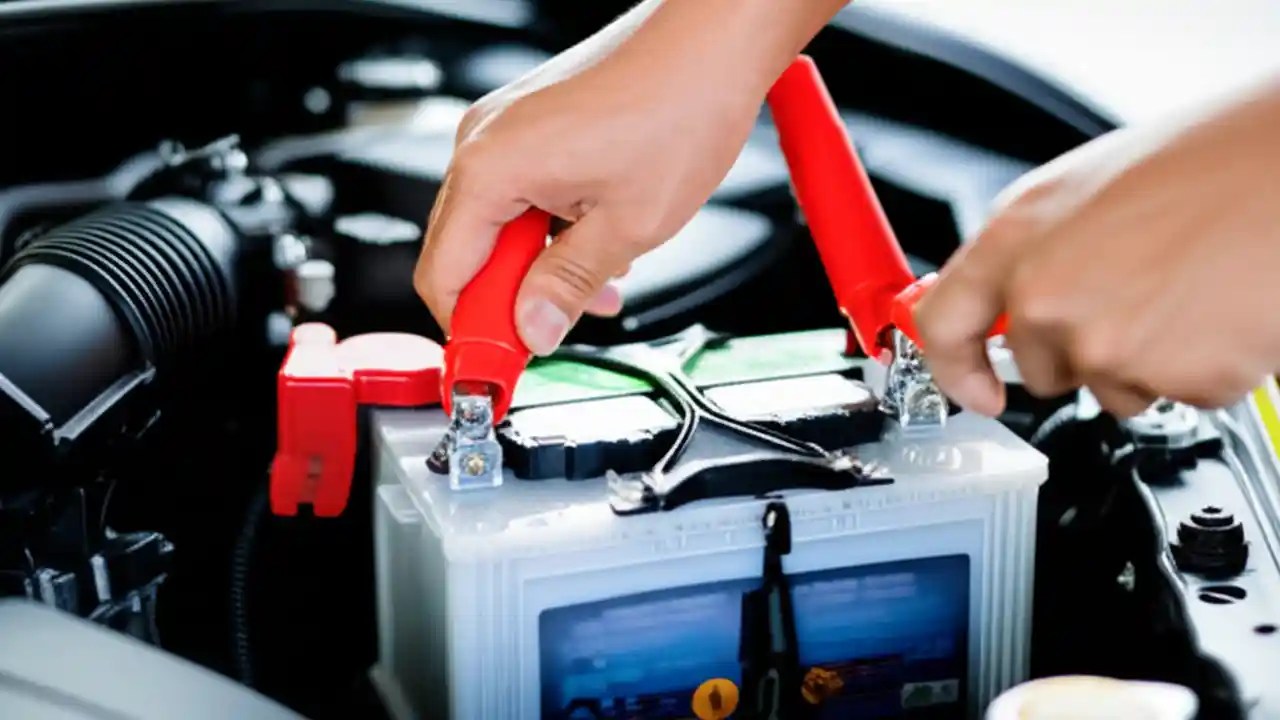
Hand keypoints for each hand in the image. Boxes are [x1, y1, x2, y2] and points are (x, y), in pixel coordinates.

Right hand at [415, 0, 847, 355]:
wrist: (710, 42)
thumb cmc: (679, 105)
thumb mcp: (629, 224)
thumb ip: (568, 284)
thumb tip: (534, 329)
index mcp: (490, 167)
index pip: (444, 276)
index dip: (468, 333)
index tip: (495, 369)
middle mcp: (484, 142)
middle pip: (463, 253)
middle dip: (507, 302)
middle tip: (549, 336)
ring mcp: (505, 128)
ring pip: (496, 226)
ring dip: (535, 269)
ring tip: (595, 288)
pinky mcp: (530, 123)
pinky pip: (519, 193)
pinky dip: (547, 231)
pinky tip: (593, 248)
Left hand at [915, 76, 1279, 416]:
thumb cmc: (1212, 161)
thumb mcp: (1088, 190)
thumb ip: (1036, 250)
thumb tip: (1011, 297)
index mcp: (1017, 237)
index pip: (943, 326)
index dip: (954, 368)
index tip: (975, 390)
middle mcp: (1047, 295)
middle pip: (1039, 369)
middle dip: (1083, 351)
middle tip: (1141, 296)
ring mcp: (1104, 343)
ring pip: (1109, 388)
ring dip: (1146, 360)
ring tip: (1189, 292)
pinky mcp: (1169, 378)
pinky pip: (1175, 395)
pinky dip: (1202, 367)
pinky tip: (1221, 312)